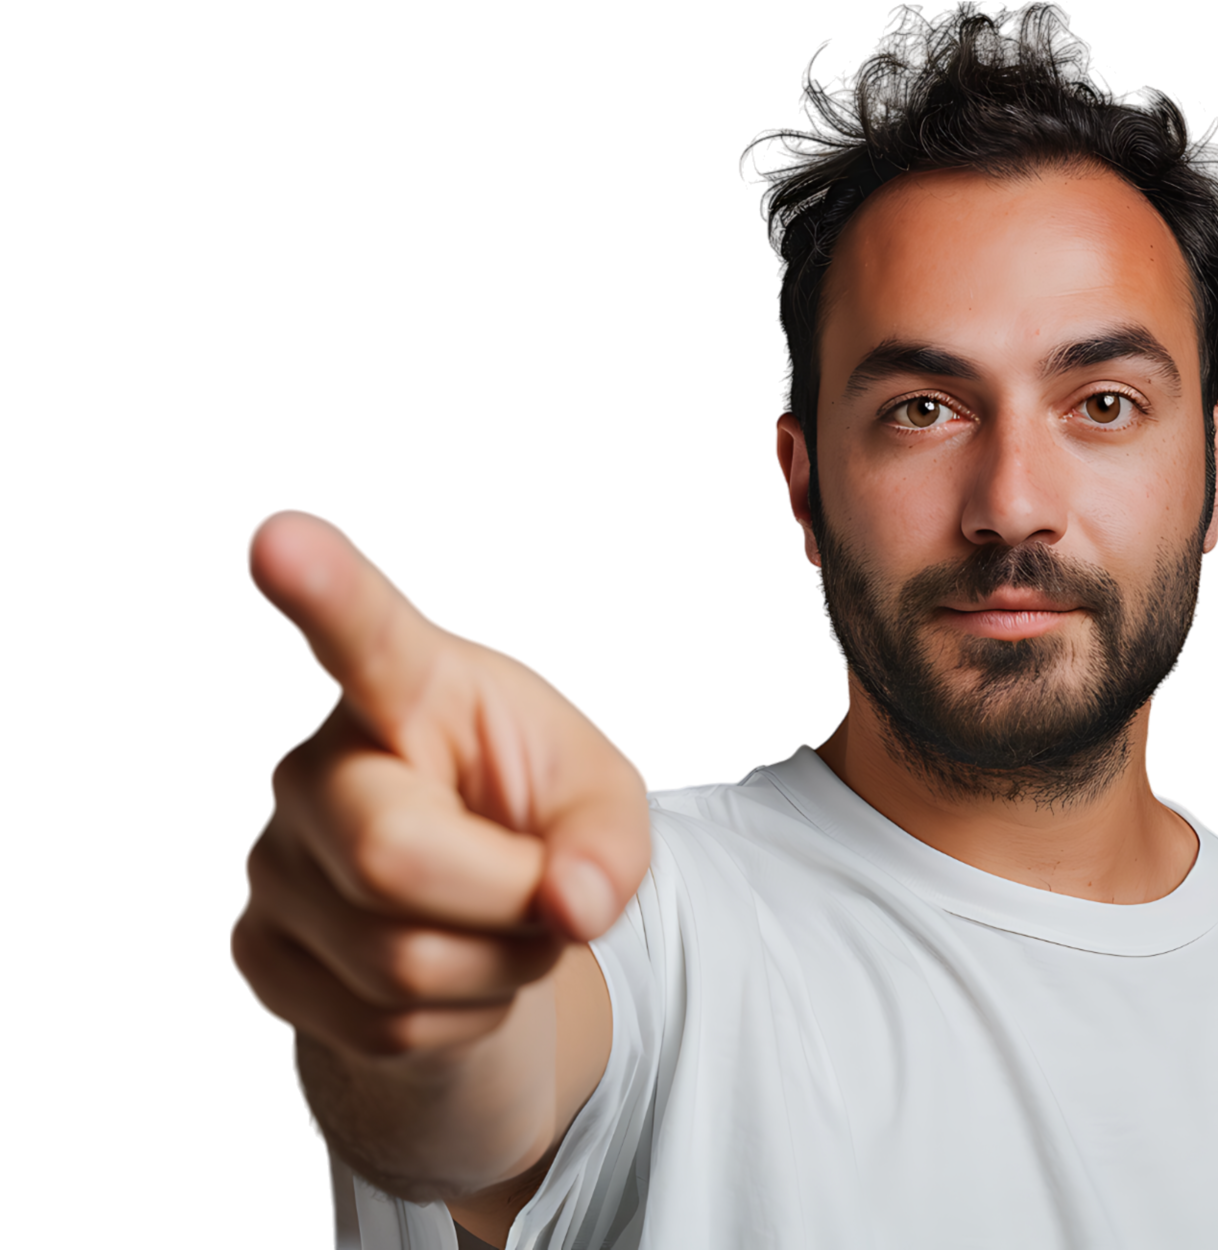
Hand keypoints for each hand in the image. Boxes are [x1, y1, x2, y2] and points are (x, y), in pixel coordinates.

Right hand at [229, 507, 650, 1059]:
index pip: (363, 632)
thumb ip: (614, 841)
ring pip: (400, 965)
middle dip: (505, 902)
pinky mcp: (256, 950)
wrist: (473, 906)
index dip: (321, 587)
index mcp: (408, 688)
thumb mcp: (604, 801)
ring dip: (496, 967)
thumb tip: (572, 903)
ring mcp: (270, 860)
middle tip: (537, 885)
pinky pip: (382, 1025)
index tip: (277, 538)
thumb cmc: (533, 811)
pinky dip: (458, 1018)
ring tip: (497, 921)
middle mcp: (314, 762)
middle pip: (394, 859)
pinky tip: (455, 968)